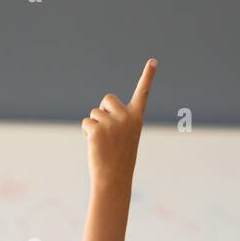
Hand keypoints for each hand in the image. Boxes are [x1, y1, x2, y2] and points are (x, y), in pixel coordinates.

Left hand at [82, 58, 156, 189]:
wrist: (114, 178)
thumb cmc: (119, 159)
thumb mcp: (124, 136)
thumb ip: (117, 121)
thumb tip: (98, 115)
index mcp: (136, 117)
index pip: (143, 93)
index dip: (148, 76)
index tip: (153, 61)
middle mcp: (126, 116)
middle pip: (107, 99)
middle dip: (103, 111)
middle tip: (108, 132)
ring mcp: (111, 122)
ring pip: (94, 113)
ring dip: (94, 126)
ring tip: (103, 143)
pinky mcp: (96, 129)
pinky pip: (86, 123)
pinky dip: (87, 133)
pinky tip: (95, 146)